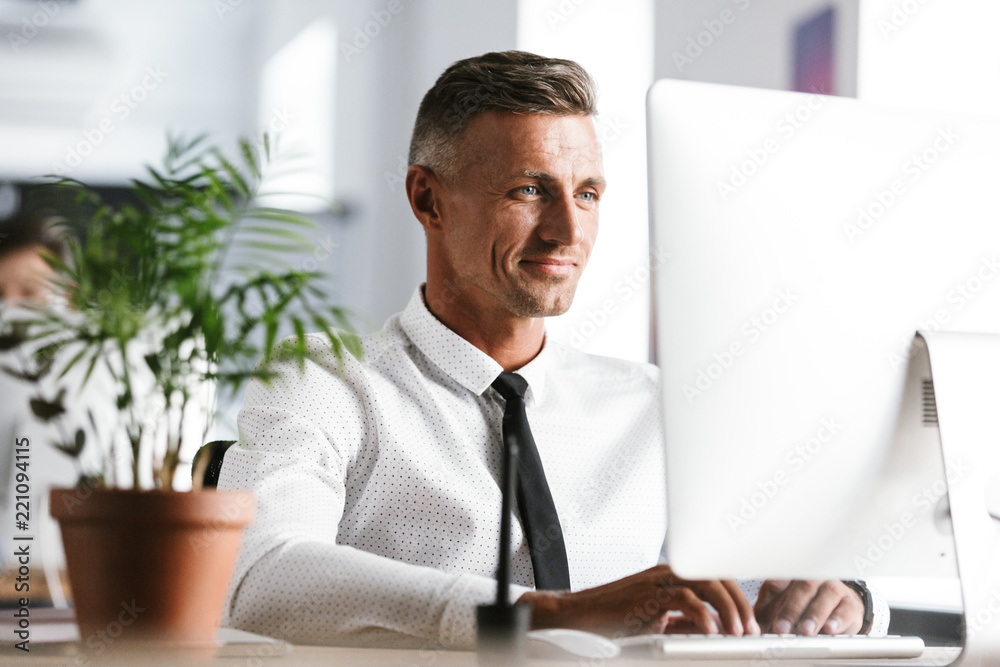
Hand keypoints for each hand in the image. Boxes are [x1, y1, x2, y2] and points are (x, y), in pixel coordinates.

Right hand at [519, 564, 760, 636]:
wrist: (579, 618)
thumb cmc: (613, 621)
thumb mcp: (658, 623)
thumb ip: (685, 624)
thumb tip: (715, 631)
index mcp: (672, 578)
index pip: (715, 579)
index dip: (738, 599)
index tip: (751, 622)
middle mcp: (667, 573)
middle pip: (715, 577)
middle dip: (740, 603)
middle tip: (752, 629)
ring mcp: (656, 581)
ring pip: (704, 583)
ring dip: (727, 608)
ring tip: (738, 632)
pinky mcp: (646, 594)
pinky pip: (683, 599)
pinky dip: (702, 615)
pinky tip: (711, 631)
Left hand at [754, 580, 864, 635]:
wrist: (835, 610)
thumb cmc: (799, 607)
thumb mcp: (776, 610)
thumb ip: (762, 617)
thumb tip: (747, 631)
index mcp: (789, 575)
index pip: (779, 579)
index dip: (771, 596)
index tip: (766, 615)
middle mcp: (813, 577)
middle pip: (803, 587)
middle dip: (791, 609)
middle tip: (781, 628)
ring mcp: (833, 588)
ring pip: (826, 596)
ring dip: (814, 614)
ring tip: (805, 631)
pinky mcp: (850, 603)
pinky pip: (846, 609)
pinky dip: (838, 620)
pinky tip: (830, 630)